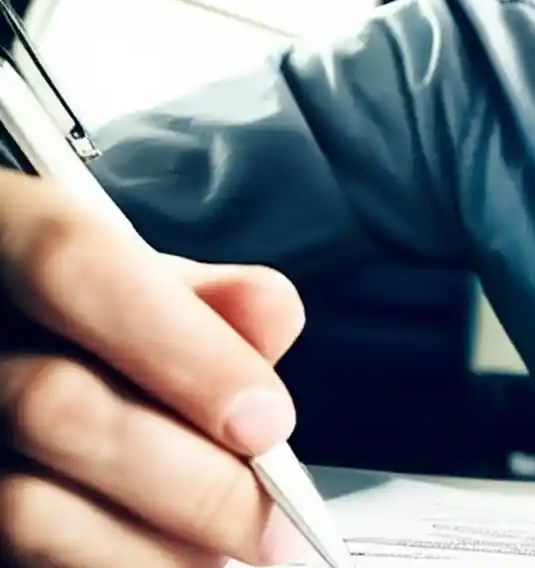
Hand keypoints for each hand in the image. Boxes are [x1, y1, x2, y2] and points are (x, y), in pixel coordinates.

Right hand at [0, 170, 308, 566]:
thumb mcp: (142, 280)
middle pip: (55, 407)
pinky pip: (24, 559)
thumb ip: (206, 296)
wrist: (16, 355)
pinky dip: (115, 565)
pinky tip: (170, 556)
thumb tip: (271, 314)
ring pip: (24, 505)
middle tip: (276, 520)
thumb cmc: (85, 316)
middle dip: (192, 479)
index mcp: (4, 231)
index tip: (270, 422)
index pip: (75, 268)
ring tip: (229, 550)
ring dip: (155, 545)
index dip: (183, 349)